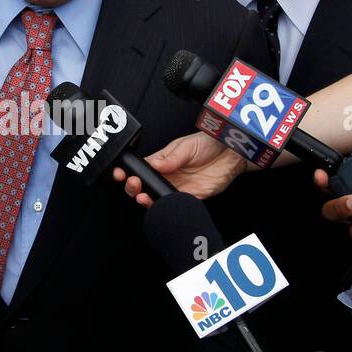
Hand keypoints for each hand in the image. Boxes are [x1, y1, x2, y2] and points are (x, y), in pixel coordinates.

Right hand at [111, 132, 246, 207]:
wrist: (231, 153)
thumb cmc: (208, 144)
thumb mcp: (185, 146)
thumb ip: (169, 158)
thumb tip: (152, 164)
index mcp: (163, 161)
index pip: (141, 168)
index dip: (129, 172)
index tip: (120, 173)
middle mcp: (168, 175)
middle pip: (144, 186)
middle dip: (133, 187)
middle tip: (133, 184)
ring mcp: (177, 187)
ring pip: (156, 198)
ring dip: (146, 199)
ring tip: (142, 196)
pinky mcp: (190, 197)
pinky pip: (174, 206)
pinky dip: (165, 207)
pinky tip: (160, 204)